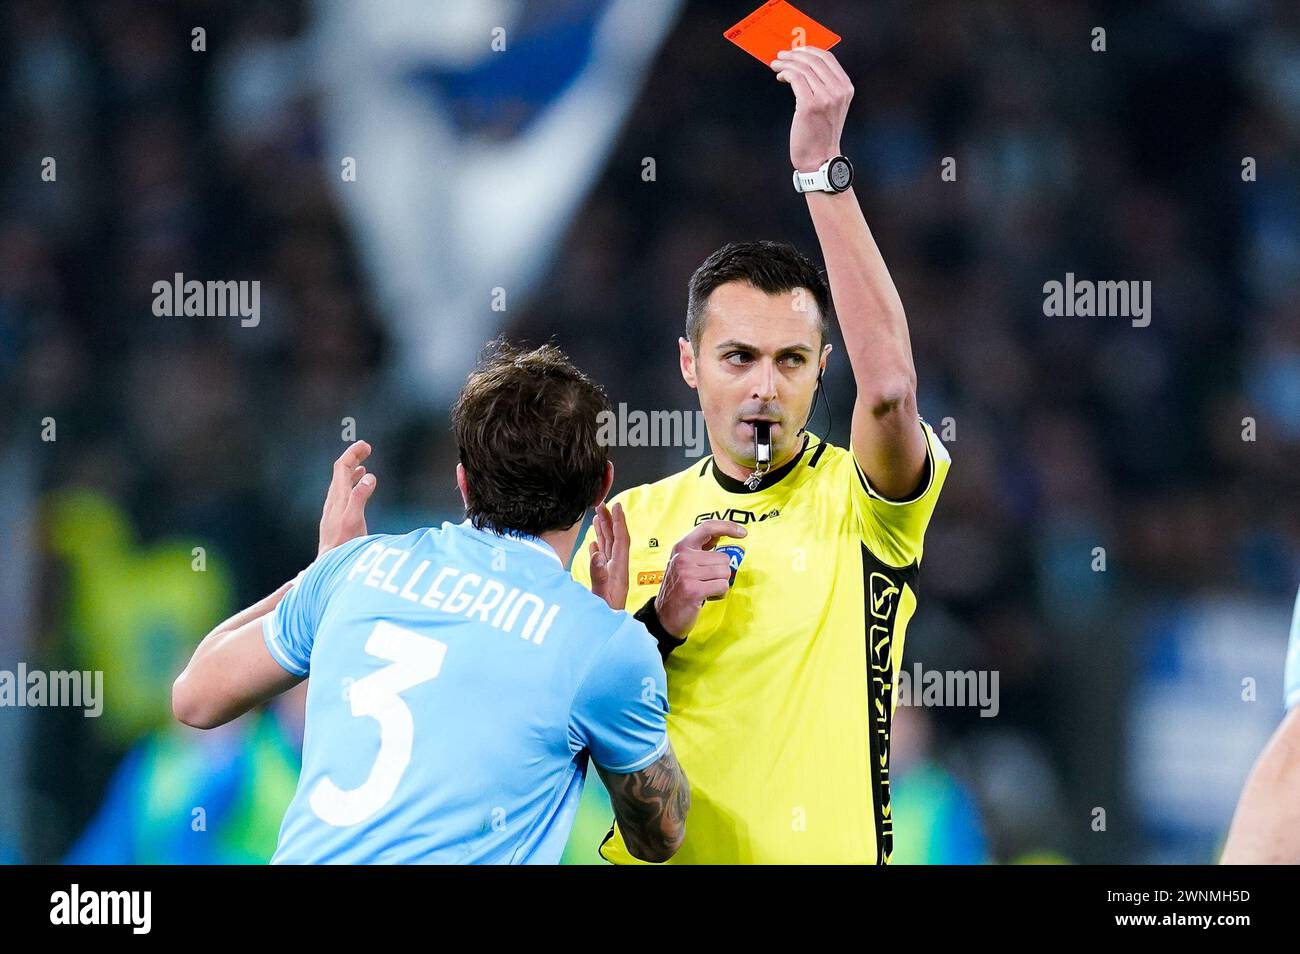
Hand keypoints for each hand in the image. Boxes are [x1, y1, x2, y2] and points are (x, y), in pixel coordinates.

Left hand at [318, 440, 376, 555]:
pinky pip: (344, 494)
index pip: (341, 467)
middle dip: (353, 457)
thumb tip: (369, 476)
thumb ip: (360, 497)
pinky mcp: (337, 518)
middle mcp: (334, 501)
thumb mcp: (354, 520)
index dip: (352, 453)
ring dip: (352, 470)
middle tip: (367, 448)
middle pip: (340, 472)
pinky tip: (359, 489)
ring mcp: (334, 510)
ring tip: (363, 464)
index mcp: (338, 497)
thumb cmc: (344, 545)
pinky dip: (352, 484)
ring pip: (341, 483)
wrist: (330, 565)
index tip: (366, 445)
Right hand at [589, 502, 628, 610]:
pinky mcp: (602, 583)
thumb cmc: (605, 618)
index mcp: (619, 570)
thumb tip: (597, 554)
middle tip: (601, 505)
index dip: (618, 522)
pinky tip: (593, 544)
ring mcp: (609, 576)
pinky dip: (597, 549)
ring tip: (597, 517)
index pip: (621, 540)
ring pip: (607, 548)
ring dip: (602, 532)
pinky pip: (600, 561)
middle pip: (614, 540)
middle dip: (609, 521)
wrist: (606, 635)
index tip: (616, 506)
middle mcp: (616, 570)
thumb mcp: (601, 596)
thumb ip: (599, 575)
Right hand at [655, 520, 747, 637]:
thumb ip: (700, 549)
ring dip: (720, 584)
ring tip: (704, 590)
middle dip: (721, 573)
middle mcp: (683, 557)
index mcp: (681, 547)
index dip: (728, 526)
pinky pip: (723, 586)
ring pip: (725, 573)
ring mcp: (687, 573)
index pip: (707, 527)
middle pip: (723, 558)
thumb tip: (720, 534)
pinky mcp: (693, 590)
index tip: (743, 532)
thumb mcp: (685, 563)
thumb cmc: (679, 589)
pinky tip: (706, 597)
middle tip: (705, 582)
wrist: (664, 617)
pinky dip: (720, 594)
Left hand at [769, 46, 853, 171]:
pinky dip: (785, 73)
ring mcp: (825, 97)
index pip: (828, 58)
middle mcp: (838, 90)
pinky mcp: (809, 105)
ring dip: (786, 63)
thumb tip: (804, 65)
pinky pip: (795, 79)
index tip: (796, 50)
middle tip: (782, 55)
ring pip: (802, 68)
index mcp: (846, 88)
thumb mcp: (832, 106)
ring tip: (776, 65)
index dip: (809, 50)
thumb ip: (824, 85)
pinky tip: (780, 76)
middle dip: (794, 54)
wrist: (819, 159)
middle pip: (814, 60)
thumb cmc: (820, 134)